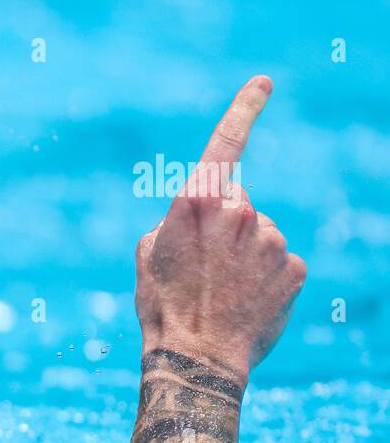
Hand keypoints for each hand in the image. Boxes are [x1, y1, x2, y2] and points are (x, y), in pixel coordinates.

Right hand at [136, 75, 305, 377]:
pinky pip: (281, 263)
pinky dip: (267, 279)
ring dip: (246, 256)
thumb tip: (200, 217)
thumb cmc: (163, 307)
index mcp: (195, 203)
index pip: (225, 144)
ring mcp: (270, 240)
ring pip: (261, 235)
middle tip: (203, 270)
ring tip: (223, 292)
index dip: (245, 109)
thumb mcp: (149, 255)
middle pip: (238, 204)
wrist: (196, 359)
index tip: (264, 82)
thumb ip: (175, 222)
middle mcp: (238, 213)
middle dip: (224, 227)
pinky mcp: (294, 267)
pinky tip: (247, 303)